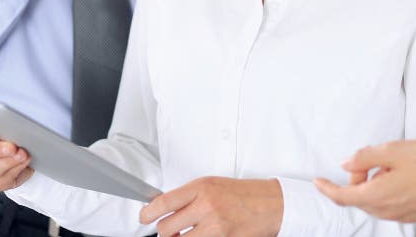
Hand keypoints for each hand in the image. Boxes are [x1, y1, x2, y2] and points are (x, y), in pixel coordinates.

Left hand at [139, 177, 282, 236]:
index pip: (163, 202)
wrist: (271, 204)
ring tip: (185, 235)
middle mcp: (207, 207)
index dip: (147, 213)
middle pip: (167, 229)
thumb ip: (188, 196)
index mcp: (201, 188)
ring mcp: (216, 227)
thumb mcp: (212, 185)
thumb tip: (163, 207)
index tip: (143, 217)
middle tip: (169, 231)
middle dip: (164, 233)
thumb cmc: (241, 193)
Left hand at [313, 140, 415, 222]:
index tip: (318, 181)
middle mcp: (388, 210)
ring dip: (372, 186)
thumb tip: (347, 164)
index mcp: (378, 195)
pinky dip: (387, 192)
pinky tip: (402, 176)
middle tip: (370, 161)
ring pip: (375, 203)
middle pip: (359, 199)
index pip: (343, 197)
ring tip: (391, 166)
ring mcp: (403, 215)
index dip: (327, 189)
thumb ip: (364, 158)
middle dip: (356, 181)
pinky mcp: (415, 215)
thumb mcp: (392, 150)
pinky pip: (390, 206)